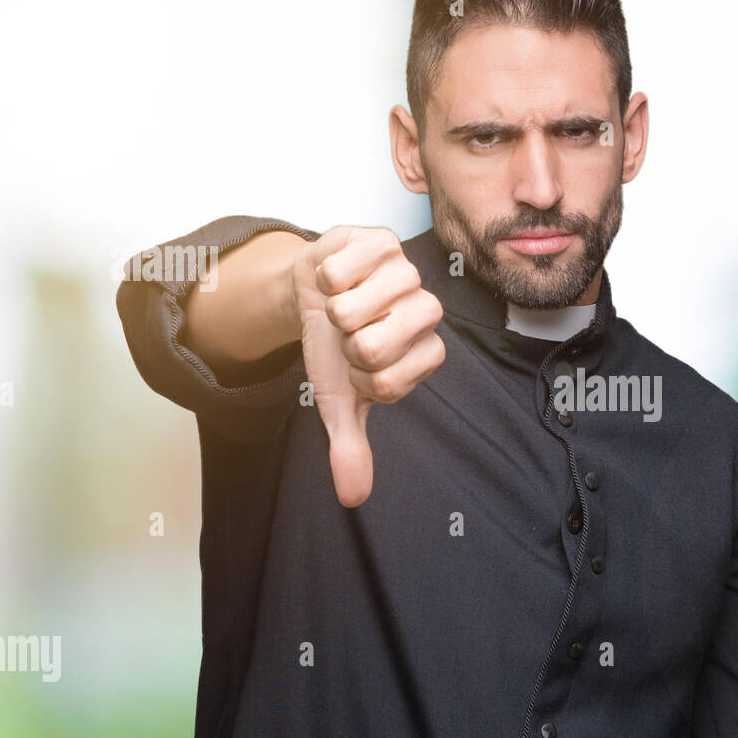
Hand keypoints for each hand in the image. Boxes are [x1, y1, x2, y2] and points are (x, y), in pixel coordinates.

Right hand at [291, 226, 444, 507]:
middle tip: (348, 332)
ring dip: (332, 309)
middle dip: (342, 344)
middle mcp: (426, 311)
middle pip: (373, 345)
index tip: (358, 365)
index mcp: (423, 352)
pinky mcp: (382, 240)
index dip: (360, 376)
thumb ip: (349, 445)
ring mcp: (408, 273)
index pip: (391, 380)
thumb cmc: (333, 344)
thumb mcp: (338, 399)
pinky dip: (325, 277)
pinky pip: (342, 269)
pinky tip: (336, 277)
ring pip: (354, 306)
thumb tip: (352, 497)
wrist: (311, 289)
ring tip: (341, 303)